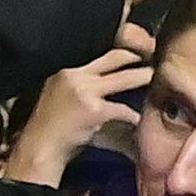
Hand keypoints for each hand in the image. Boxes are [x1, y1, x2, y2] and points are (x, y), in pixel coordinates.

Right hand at [2, 23, 155, 186]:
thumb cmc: (53, 125)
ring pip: (124, 79)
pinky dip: (133, 115)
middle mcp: (76, 76)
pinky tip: (138, 119)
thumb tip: (108, 79)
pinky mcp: (94, 110)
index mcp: (68, 71)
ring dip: (142, 77)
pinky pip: (122, 109)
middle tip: (155, 58)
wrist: (41, 146)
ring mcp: (85, 92)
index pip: (100, 53)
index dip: (123, 50)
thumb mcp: (62, 93)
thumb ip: (82, 82)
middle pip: (116, 57)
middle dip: (138, 56)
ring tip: (153, 78)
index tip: (140, 49)